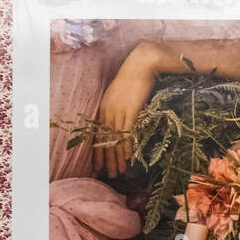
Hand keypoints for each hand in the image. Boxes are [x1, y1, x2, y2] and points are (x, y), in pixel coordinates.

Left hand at [94, 44, 159, 177]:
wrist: (141, 64)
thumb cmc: (134, 77)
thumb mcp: (122, 94)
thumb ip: (120, 107)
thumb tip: (123, 118)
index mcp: (104, 108)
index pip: (98, 135)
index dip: (98, 152)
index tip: (98, 166)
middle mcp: (108, 111)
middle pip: (105, 140)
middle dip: (106, 159)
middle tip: (109, 174)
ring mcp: (118, 110)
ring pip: (115, 139)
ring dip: (116, 157)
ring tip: (119, 171)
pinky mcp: (131, 109)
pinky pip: (127, 131)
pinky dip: (126, 145)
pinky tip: (127, 156)